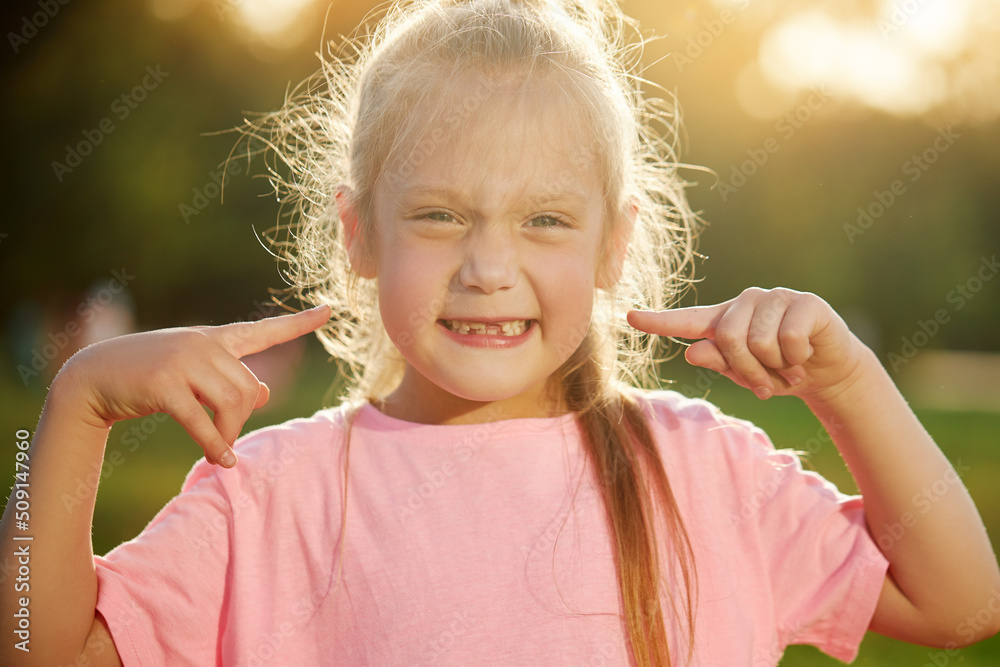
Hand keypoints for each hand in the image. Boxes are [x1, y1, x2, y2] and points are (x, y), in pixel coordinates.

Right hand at [57, 305, 330, 467]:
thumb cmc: (148, 376)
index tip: (330, 310)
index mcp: (214, 339)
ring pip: (234, 403)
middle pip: (250, 388)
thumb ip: (229, 380)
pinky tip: (220, 461)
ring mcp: (184, 362)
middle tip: (226, 439)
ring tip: (220, 451)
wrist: (92, 377)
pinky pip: (203, 422)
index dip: (298, 323)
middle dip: (243, 420)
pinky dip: (215, 446)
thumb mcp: (193, 373)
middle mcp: (204, 344)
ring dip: (230, 435)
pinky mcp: (166, 386)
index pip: (263, 330)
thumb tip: (266, 395)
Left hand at [627, 288, 868, 401]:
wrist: (828, 372)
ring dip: (776, 368)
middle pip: (728, 339)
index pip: (685, 321)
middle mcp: (745, 302)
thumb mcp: (745, 376)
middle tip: (765, 383)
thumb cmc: (778, 371)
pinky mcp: (805, 301)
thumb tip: (692, 351)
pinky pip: (789, 337)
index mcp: (724, 321)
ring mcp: (775, 298)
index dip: (658, 322)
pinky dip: (796, 358)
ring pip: (759, 341)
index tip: (629, 317)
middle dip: (747, 371)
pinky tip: (804, 357)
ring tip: (788, 368)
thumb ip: (719, 363)